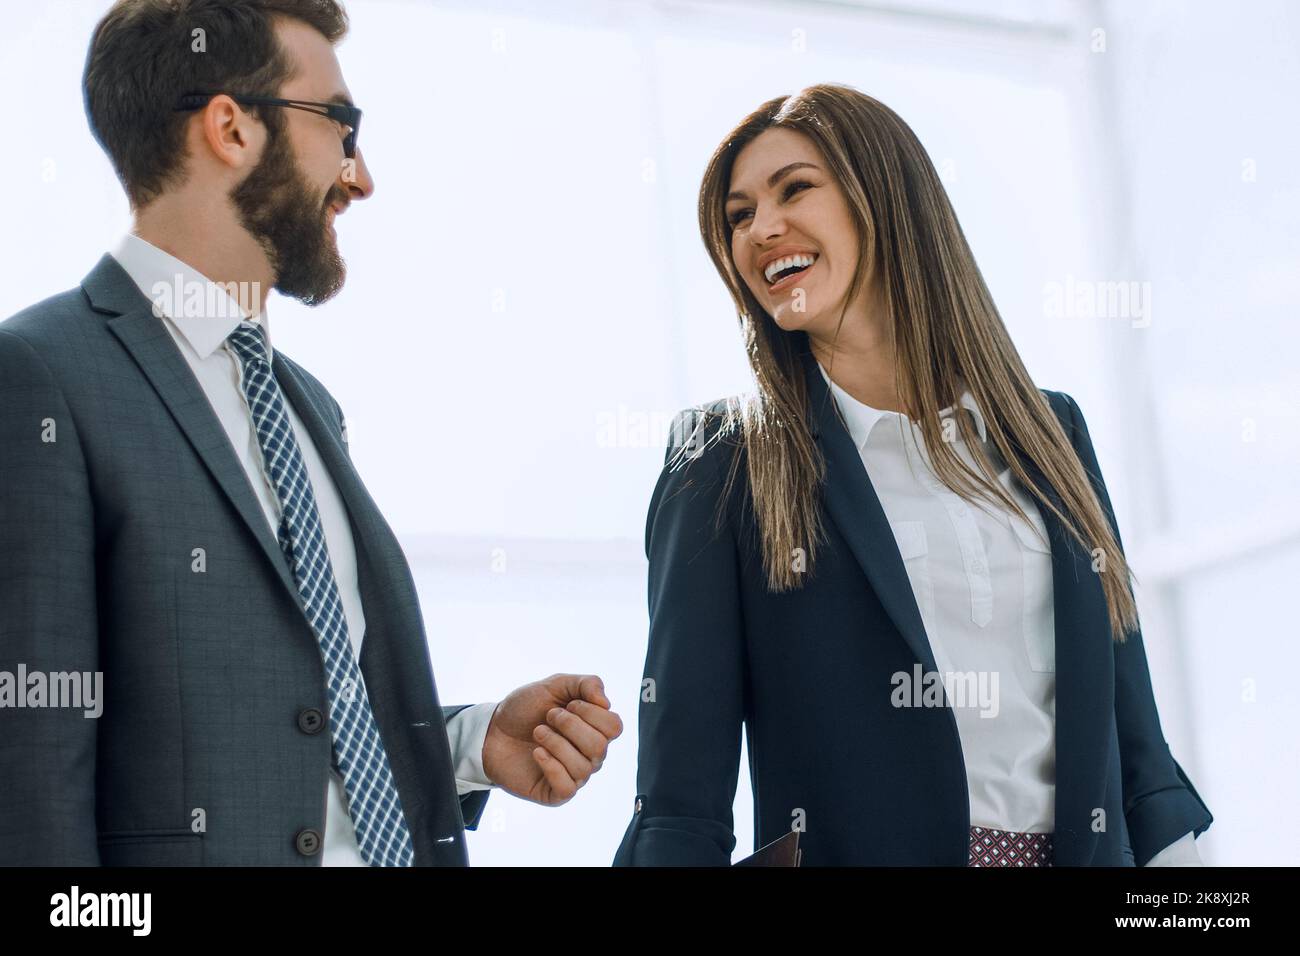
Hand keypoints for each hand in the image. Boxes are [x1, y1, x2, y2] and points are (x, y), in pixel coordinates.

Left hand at [481, 674, 621, 805]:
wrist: (491, 731)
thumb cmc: (525, 709)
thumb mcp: (555, 685)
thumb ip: (586, 684)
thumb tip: (606, 703)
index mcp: (594, 730)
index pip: (615, 727)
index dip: (591, 712)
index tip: (567, 704)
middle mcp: (589, 755)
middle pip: (600, 746)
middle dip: (570, 726)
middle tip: (548, 717)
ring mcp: (574, 776)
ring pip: (582, 767)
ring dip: (555, 742)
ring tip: (537, 732)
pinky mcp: (556, 793)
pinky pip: (567, 786)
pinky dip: (550, 765)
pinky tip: (536, 753)